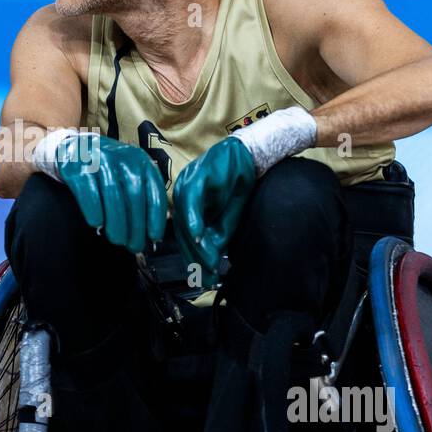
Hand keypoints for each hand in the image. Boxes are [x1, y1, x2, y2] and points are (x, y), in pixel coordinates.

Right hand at [55, 132, 166, 254]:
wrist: (73, 148)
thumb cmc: (106, 169)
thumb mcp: (128, 174)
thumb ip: (142, 196)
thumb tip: (153, 233)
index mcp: (141, 160)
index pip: (154, 191)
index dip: (156, 217)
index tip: (154, 237)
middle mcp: (122, 157)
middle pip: (134, 195)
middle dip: (136, 225)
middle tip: (134, 246)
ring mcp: (99, 159)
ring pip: (112, 195)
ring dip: (116, 222)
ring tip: (117, 240)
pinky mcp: (77, 166)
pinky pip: (88, 192)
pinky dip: (93, 210)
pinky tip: (96, 224)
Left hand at [171, 137, 255, 275]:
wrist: (250, 155)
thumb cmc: (238, 182)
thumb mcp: (230, 214)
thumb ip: (219, 233)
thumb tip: (212, 257)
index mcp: (186, 204)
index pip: (186, 236)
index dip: (195, 258)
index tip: (205, 276)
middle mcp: (181, 195)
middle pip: (184, 232)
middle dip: (197, 256)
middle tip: (208, 275)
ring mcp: (185, 185)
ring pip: (185, 221)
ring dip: (197, 244)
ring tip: (209, 261)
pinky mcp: (195, 178)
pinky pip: (190, 202)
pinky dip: (194, 220)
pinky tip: (200, 236)